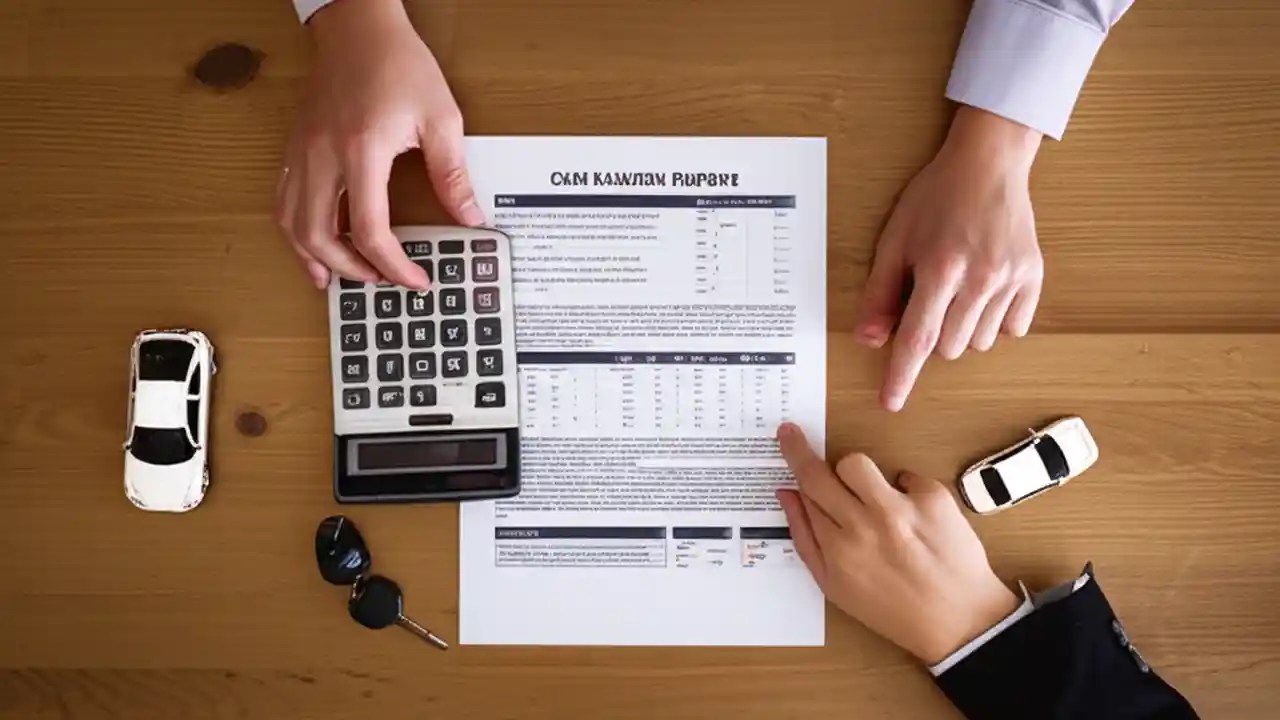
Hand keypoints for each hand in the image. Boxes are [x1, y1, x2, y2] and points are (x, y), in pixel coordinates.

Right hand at [276, 0, 483, 288]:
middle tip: (378, 282)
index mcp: (361, 151)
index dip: (393, 265)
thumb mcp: (440, 118)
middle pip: (319, 235)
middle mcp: (323, 156)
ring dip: (311, 256)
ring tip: (333, 278)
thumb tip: (469, 217)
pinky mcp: (296, 147)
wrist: (358, 27)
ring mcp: (302, 152)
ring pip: (290, 222)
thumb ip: (453, 174)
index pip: (370, 229)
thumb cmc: (398, 64)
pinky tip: (311, 242)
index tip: (416, 280)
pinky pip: (283, 200)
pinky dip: (295, 229)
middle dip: (349, 269)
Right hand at [775, 423, 1018, 664]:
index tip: (787, 438)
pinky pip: (904, 475)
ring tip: (867, 494)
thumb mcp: (835, 586)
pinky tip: (911, 516)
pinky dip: (903, 490)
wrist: (959, 619)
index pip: (805, 491)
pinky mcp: (934, 499)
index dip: (794, 462)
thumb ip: (805, 538)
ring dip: (854, 472)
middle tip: (795, 434)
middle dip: (801, 448)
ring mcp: (901, 509)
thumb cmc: (892, 608)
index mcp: (838, 549)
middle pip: (821, 473)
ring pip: (857, 463)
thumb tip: (787, 495)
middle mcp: (866, 525)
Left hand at [856, 107, 1044, 410]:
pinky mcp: (1034, 277)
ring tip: (957, 291)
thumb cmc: (936, 197)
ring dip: (962, 330)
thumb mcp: (894, 239)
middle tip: (930, 299)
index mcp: (939, 268)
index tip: (890, 403)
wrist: (989, 163)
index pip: (917, 339)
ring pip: (980, 342)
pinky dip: (995, 321)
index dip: (901, 376)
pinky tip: (985, 291)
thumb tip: (869, 339)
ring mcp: (1011, 279)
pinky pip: (1013, 328)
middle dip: (932, 336)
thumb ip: (881, 292)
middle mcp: (979, 278)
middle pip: (949, 347)